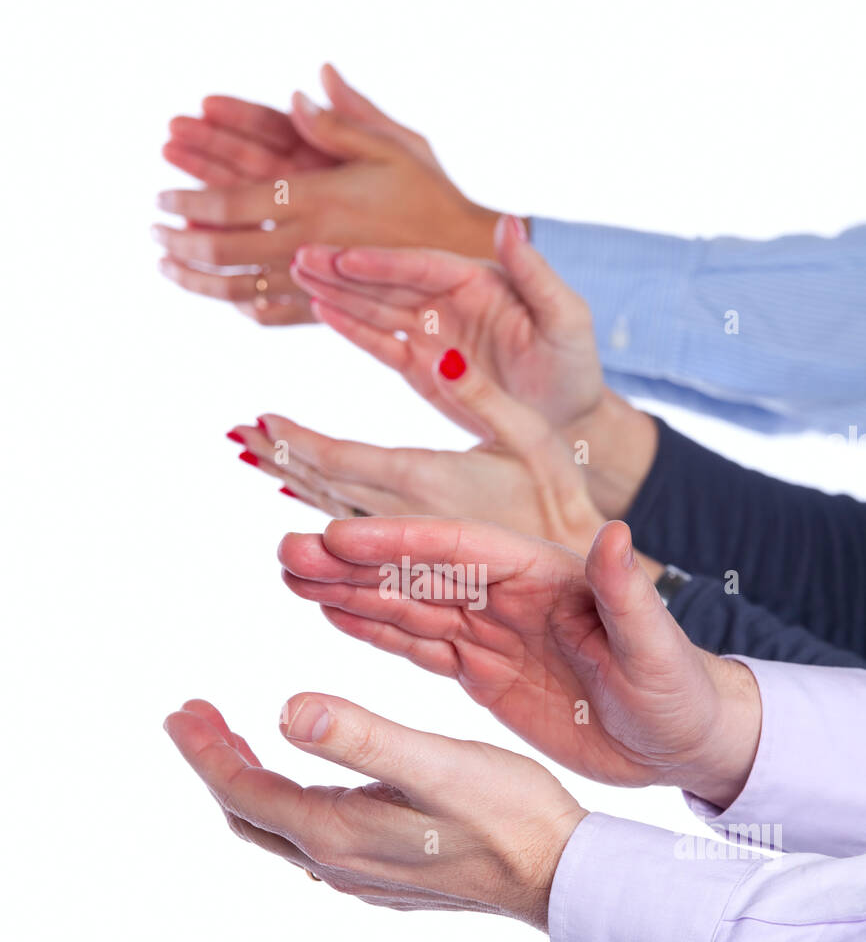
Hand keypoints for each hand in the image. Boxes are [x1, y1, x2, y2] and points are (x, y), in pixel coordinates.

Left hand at [155, 65, 501, 325]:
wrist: (465, 257)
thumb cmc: (430, 196)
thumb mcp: (392, 145)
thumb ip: (339, 123)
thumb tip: (299, 90)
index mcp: (317, 199)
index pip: (233, 201)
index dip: (190, 202)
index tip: (162, 199)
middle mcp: (309, 243)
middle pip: (224, 248)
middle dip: (180, 242)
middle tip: (154, 235)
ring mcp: (316, 281)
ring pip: (238, 287)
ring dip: (196, 279)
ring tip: (169, 268)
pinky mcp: (328, 308)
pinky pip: (273, 312)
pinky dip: (242, 304)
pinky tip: (224, 296)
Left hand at [164, 696, 585, 930]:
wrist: (563, 877)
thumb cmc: (509, 814)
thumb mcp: (434, 762)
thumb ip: (358, 736)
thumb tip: (285, 711)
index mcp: (337, 831)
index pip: (243, 790)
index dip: (204, 749)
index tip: (178, 711)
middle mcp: (339, 862)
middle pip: (251, 814)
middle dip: (216, 763)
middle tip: (196, 717)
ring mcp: (362, 874)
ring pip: (281, 829)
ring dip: (251, 783)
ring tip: (238, 739)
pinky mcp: (387, 876)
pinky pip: (315, 841)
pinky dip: (291, 803)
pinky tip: (310, 784)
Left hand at [225, 354, 610, 553]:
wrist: (583, 590)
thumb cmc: (564, 502)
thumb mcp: (536, 437)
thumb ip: (485, 397)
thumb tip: (439, 351)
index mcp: (429, 483)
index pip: (342, 461)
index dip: (296, 439)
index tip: (258, 416)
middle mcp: (405, 521)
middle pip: (325, 488)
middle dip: (280, 457)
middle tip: (236, 434)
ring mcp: (405, 548)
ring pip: (334, 513)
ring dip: (289, 481)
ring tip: (252, 459)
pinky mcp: (412, 563)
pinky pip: (355, 541)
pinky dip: (321, 513)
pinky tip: (298, 502)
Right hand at [277, 518, 762, 807]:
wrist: (685, 740)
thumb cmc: (680, 691)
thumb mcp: (657, 649)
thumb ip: (627, 595)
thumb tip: (616, 533)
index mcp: (545, 577)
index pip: (461, 551)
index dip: (399, 543)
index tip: (339, 538)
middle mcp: (509, 596)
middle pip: (419, 571)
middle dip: (352, 563)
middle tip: (286, 551)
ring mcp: (493, 632)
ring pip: (408, 606)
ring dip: (349, 593)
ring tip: (289, 577)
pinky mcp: (485, 671)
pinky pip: (419, 646)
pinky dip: (374, 631)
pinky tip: (332, 616)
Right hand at [288, 216, 607, 430]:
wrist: (570, 421)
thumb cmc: (574, 367)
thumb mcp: (565, 317)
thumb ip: (535, 272)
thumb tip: (508, 222)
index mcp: (479, 280)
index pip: (421, 265)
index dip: (383, 262)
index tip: (345, 257)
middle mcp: (449, 299)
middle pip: (388, 280)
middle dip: (344, 269)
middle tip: (300, 255)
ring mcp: (432, 331)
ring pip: (375, 307)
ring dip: (337, 292)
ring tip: (295, 273)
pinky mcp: (422, 366)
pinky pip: (380, 343)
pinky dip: (351, 328)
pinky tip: (318, 310)